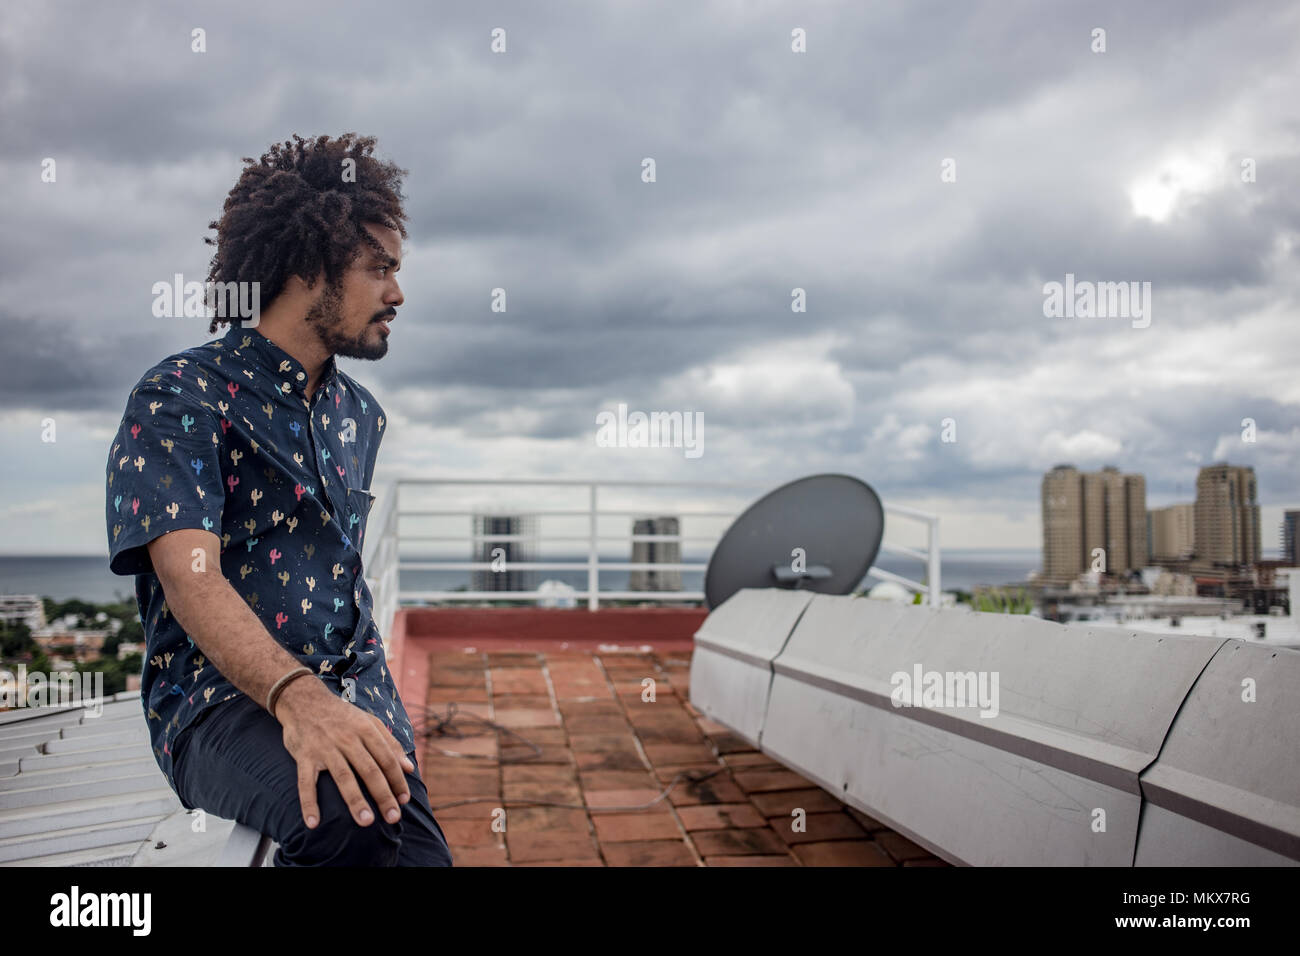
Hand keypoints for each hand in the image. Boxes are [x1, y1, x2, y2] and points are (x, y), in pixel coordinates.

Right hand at [274, 675, 414, 829]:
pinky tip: (313, 822)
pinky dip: (308, 802)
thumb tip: (409, 768)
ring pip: (343, 777)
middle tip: (393, 817)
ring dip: (355, 800)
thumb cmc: (342, 716)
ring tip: (366, 822)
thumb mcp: (369, 722)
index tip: (404, 800)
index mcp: (366, 730)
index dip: (398, 780)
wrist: (304, 700)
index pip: (387, 758)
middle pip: (369, 770)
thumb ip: (390, 744)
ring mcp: (325, 748)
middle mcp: (347, 739)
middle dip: (383, 795)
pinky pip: (306, 782)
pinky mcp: (304, 756)